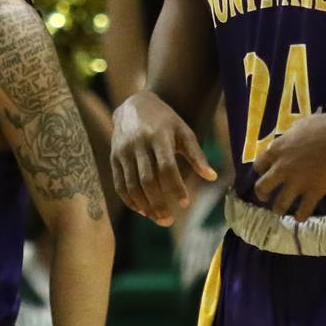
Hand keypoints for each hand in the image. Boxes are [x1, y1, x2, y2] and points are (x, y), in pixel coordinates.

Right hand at [110, 91, 216, 225]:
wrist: (134, 104)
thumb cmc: (165, 120)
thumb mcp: (184, 131)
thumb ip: (197, 154)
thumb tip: (212, 177)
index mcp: (158, 136)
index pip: (167, 167)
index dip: (176, 188)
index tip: (186, 204)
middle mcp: (138, 144)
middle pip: (147, 180)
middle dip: (158, 203)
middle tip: (169, 221)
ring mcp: (123, 151)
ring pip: (131, 185)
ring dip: (144, 206)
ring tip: (158, 219)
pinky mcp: (113, 157)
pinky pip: (119, 183)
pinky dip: (129, 200)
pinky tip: (142, 211)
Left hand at [252, 111, 325, 221]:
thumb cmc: (323, 125)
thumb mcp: (299, 125)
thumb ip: (288, 136)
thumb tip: (285, 138)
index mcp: (277, 150)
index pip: (258, 166)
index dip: (261, 172)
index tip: (266, 175)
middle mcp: (282, 168)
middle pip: (262, 188)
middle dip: (262, 195)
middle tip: (267, 197)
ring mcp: (297, 182)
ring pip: (279, 205)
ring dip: (279, 209)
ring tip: (281, 212)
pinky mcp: (314, 191)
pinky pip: (303, 211)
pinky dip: (300, 216)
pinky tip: (300, 218)